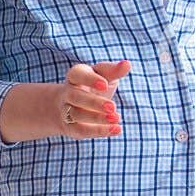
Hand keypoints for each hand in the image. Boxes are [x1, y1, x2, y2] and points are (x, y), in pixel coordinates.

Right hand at [0, 60, 130, 142]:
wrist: (72, 105)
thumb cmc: (94, 86)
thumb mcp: (103, 75)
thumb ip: (113, 71)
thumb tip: (127, 64)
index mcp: (75, 76)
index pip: (77, 75)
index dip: (90, 79)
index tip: (105, 84)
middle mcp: (68, 93)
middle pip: (75, 96)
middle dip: (93, 102)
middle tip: (112, 106)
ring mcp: (67, 110)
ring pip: (77, 115)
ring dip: (97, 118)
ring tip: (116, 118)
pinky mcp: (71, 127)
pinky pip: (82, 130)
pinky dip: (99, 131)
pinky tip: (117, 129)